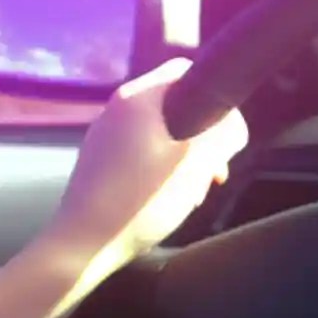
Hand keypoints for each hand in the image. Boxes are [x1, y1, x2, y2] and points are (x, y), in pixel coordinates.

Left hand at [42, 58, 248, 267]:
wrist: (83, 246)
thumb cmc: (140, 202)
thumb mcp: (195, 165)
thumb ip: (222, 136)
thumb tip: (234, 125)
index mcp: (137, 98)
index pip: (187, 71)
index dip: (216, 97)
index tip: (228, 133)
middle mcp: (116, 108)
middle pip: (177, 105)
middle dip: (204, 136)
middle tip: (215, 171)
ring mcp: (105, 135)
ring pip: (162, 132)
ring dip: (186, 157)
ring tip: (193, 191)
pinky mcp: (100, 160)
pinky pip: (143, 151)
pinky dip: (163, 167)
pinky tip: (168, 199)